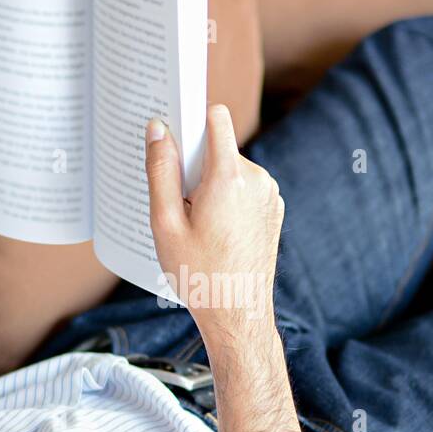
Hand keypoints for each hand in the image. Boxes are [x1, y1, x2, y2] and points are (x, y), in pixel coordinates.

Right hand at [145, 104, 282, 348]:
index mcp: (229, 177)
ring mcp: (270, 194)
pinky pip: (245, 189)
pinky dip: (229, 201)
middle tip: (182, 208)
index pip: (216, 118)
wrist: (238, 314)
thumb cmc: (198, 273)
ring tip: (200, 226)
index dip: (193, 122)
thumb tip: (158, 129)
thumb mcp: (165, 222)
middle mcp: (257, 179)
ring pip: (231, 170)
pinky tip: (218, 234)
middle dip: (197, 169)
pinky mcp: (274, 209)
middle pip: (219, 149)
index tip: (176, 137)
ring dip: (212, 187)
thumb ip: (161, 170)